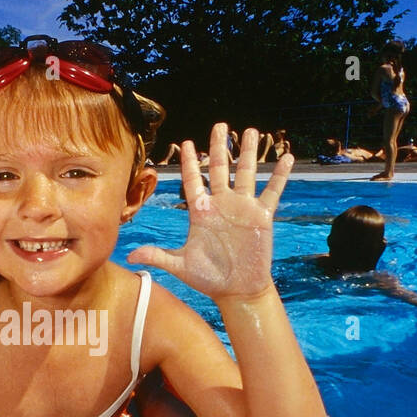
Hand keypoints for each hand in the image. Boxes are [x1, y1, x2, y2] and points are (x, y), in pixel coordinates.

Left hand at [127, 126, 291, 300]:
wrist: (236, 291)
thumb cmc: (209, 279)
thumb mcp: (180, 265)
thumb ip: (157, 256)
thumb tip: (128, 257)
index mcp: (201, 212)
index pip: (193, 180)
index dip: (189, 162)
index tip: (186, 143)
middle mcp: (222, 205)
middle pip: (219, 169)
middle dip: (218, 147)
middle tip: (219, 126)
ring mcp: (243, 208)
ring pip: (246, 173)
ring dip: (248, 153)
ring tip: (249, 132)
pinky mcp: (262, 216)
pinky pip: (272, 191)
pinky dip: (280, 175)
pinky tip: (287, 158)